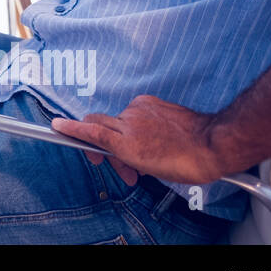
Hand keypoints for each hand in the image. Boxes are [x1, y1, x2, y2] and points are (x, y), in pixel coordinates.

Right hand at [50, 94, 226, 186]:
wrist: (214, 143)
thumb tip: (118, 152)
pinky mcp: (150, 101)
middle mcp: (129, 122)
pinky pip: (134, 112)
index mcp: (128, 143)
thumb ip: (127, 156)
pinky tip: (153, 137)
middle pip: (99, 126)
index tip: (56, 126)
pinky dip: (137, 125)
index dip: (71, 128)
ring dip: (124, 137)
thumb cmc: (187, 163)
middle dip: (102, 145)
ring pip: (119, 122)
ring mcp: (139, 109)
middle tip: (121, 169)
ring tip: (144, 157)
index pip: (91, 131)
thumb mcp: (151, 168)